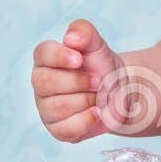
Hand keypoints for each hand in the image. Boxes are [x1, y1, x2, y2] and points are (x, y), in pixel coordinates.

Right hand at [30, 18, 133, 141]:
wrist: (120, 93)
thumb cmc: (102, 66)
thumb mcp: (97, 44)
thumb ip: (84, 32)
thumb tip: (70, 38)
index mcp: (46, 59)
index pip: (42, 54)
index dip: (60, 57)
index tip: (80, 59)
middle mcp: (40, 83)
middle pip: (46, 83)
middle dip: (78, 81)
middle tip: (98, 80)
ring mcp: (46, 108)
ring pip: (57, 107)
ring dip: (86, 100)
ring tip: (97, 95)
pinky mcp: (57, 129)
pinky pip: (65, 129)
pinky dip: (86, 120)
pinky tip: (97, 112)